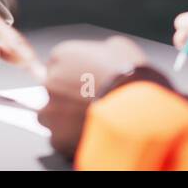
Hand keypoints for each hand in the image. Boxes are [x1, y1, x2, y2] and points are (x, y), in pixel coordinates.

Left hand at [37, 37, 146, 157]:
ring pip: (51, 116)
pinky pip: (60, 139)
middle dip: (68, 97)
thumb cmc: (131, 76)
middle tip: (91, 102)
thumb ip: (101, 51)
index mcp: (62, 56)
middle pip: (54, 90)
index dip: (74, 75)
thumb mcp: (120, 48)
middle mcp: (50, 82)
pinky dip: (72, 139)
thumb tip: (103, 57)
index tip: (87, 83)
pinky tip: (91, 135)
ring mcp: (51, 112)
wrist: (137, 110)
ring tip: (90, 121)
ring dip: (65, 119)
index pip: (58, 65)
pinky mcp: (57, 138)